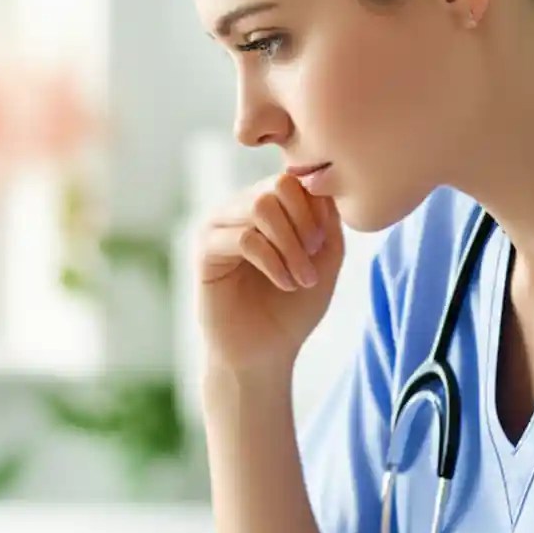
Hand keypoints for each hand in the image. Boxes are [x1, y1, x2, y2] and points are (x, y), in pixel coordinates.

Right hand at [197, 173, 344, 372]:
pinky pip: (244, 238)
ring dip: (291, 245)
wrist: (264, 354)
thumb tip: (323, 185)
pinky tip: (285, 284)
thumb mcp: (326, 260)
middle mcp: (239, 209)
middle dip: (305, 223)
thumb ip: (328, 221)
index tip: (324, 245)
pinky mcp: (205, 251)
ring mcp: (219, 227)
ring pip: (260, 207)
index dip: (316, 207)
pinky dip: (273, 262)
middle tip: (314, 258)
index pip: (294, 178)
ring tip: (302, 279)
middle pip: (277, 185)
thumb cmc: (294, 309)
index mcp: (266, 206)